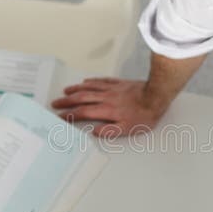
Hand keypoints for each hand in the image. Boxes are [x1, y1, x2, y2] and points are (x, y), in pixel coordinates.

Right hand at [51, 78, 167, 136]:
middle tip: (55, 103)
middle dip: (67, 101)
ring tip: (66, 91)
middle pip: (82, 98)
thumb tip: (94, 131)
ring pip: (89, 87)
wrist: (157, 96)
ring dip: (76, 89)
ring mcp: (112, 89)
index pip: (83, 112)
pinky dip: (91, 81)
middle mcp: (106, 97)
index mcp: (107, 110)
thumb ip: (110, 131)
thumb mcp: (128, 129)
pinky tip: (86, 81)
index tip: (60, 116)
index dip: (70, 115)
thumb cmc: (144, 115)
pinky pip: (101, 80)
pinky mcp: (119, 83)